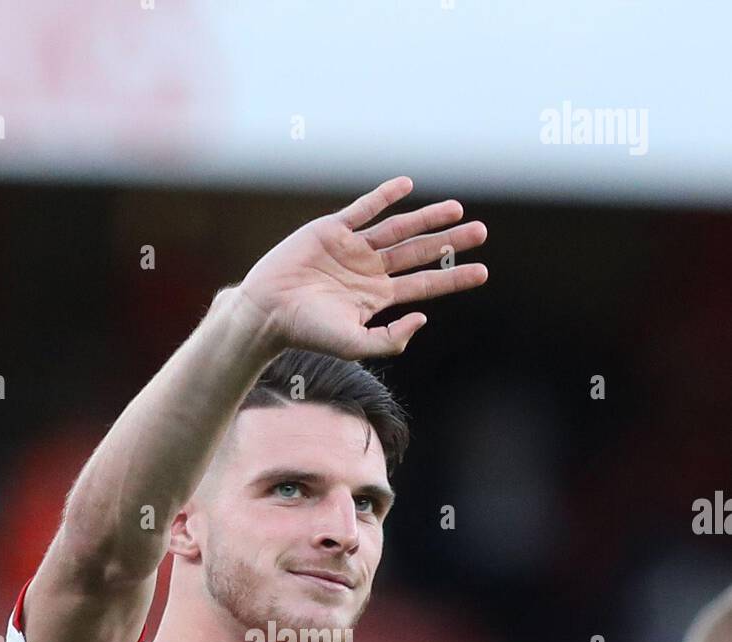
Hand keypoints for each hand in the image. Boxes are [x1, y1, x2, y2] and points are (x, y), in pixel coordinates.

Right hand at [238, 175, 486, 359]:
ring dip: (427, 218)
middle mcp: (370, 270)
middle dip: (450, 242)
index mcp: (378, 297)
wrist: (268, 311)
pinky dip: (383, 196)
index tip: (483, 272)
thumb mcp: (354, 344)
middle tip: (482, 232)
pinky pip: (363, 209)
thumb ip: (391, 339)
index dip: (455, 278)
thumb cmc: (308, 332)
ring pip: (398, 228)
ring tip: (458, 209)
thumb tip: (423, 319)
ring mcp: (352, 248)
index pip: (425, 284)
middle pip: (420, 252)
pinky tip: (406, 185)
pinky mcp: (331, 230)